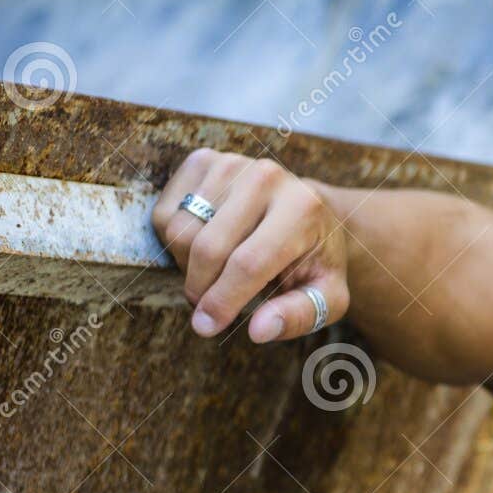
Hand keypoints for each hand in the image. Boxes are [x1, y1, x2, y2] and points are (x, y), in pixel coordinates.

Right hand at [151, 148, 349, 343]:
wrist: (309, 213)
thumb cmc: (316, 261)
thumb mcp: (327, 295)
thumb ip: (300, 316)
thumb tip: (259, 331)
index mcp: (303, 210)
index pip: (250, 262)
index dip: (223, 300)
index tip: (206, 326)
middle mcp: (267, 178)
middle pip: (209, 248)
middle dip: (201, 288)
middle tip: (209, 308)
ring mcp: (231, 164)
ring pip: (180, 232)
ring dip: (187, 266)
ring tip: (217, 275)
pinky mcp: (203, 161)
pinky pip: (164, 214)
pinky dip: (175, 243)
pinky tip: (206, 246)